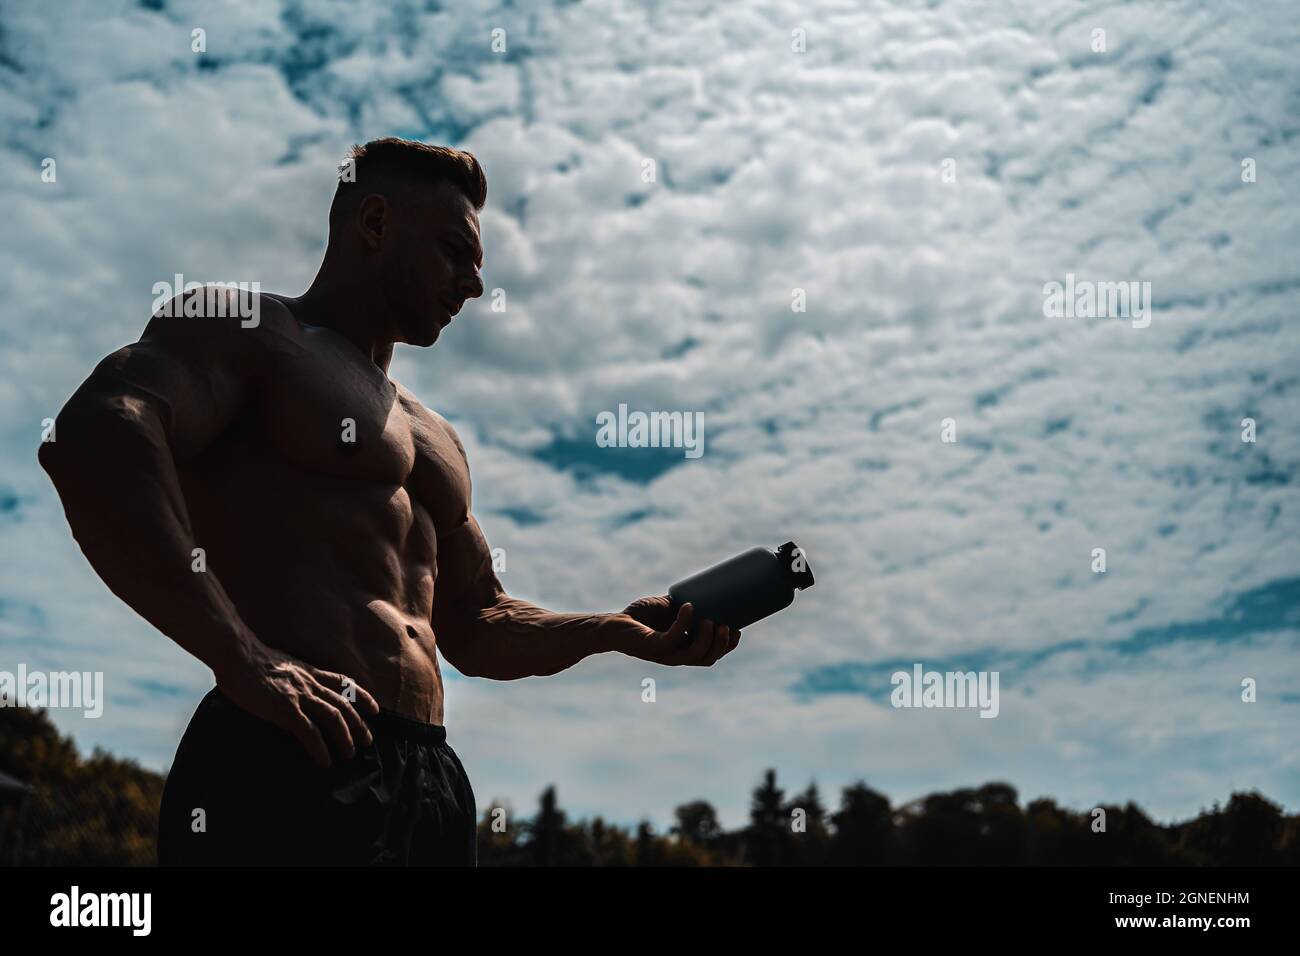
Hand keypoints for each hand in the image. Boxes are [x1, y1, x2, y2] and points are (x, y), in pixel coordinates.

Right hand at [216, 636, 379, 767]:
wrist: (237, 654)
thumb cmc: (251, 660)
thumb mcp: (282, 665)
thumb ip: (293, 677)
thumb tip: (292, 689)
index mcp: (310, 671)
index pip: (344, 683)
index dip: (362, 697)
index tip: (375, 710)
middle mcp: (310, 683)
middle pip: (344, 704)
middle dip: (359, 724)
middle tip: (367, 741)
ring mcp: (299, 695)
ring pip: (333, 718)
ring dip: (344, 738)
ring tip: (349, 755)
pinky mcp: (285, 709)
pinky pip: (309, 732)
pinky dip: (320, 748)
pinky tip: (325, 761)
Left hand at [617, 595, 740, 666]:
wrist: (613, 624)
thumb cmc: (640, 617)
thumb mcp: (668, 607)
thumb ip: (684, 602)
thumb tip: (706, 584)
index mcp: (684, 649)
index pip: (711, 654)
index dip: (727, 647)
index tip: (738, 629)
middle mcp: (676, 655)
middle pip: (708, 658)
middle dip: (722, 645)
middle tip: (727, 626)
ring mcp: (665, 652)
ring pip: (695, 655)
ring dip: (708, 640)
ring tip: (712, 621)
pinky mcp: (652, 645)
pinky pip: (673, 637)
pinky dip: (683, 622)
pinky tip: (688, 607)